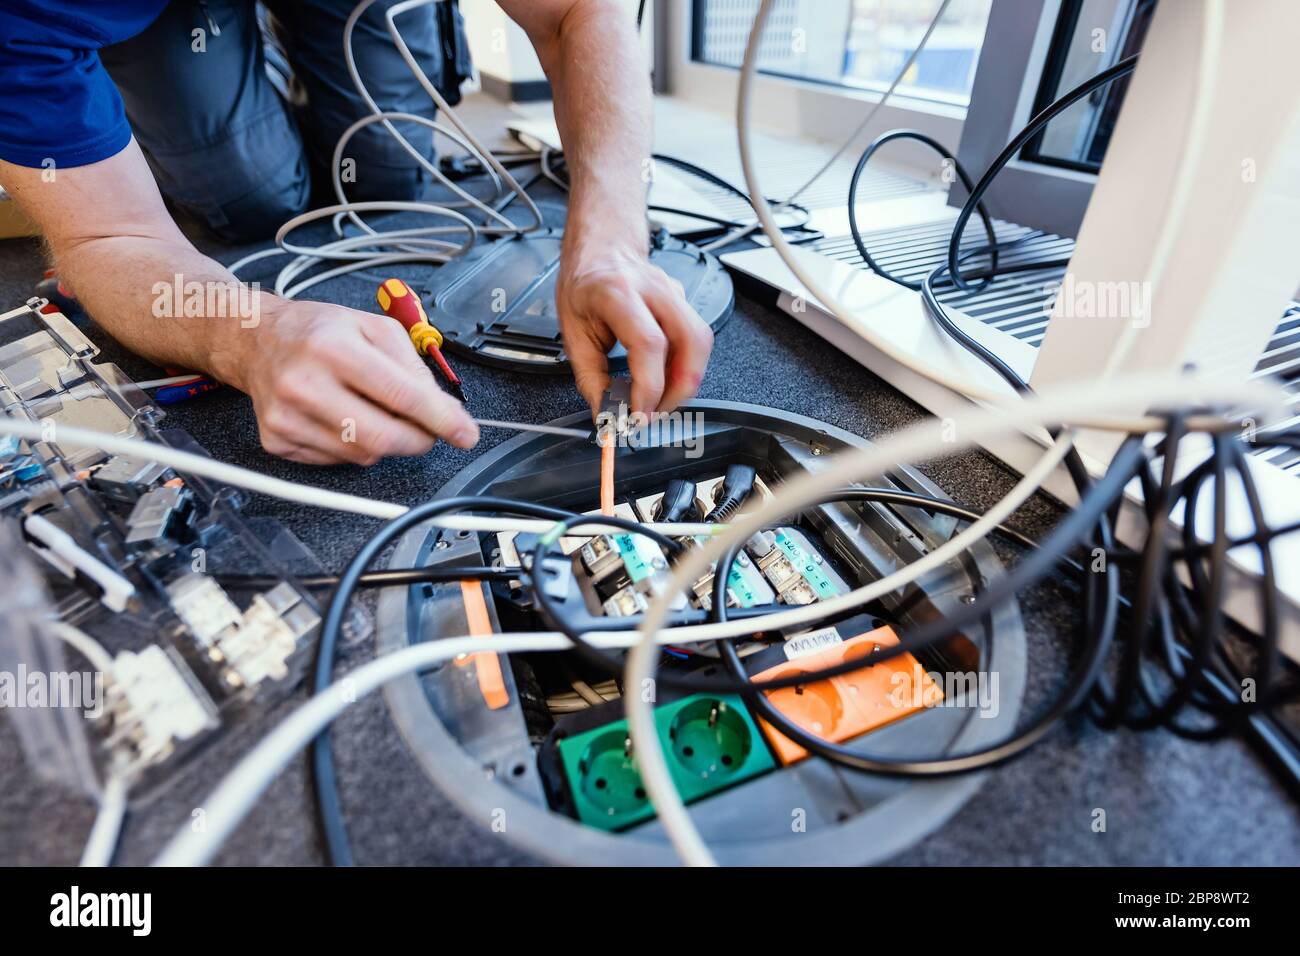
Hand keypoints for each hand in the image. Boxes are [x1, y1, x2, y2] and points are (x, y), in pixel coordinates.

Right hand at [212, 297, 478, 464]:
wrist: (254, 339)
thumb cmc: (317, 331)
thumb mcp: (373, 326)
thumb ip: (413, 365)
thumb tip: (443, 408)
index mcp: (333, 347)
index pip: (401, 395)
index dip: (441, 419)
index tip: (465, 434)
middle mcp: (304, 384)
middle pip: (383, 438)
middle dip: (419, 441)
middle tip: (429, 431)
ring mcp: (286, 417)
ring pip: (363, 455)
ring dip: (386, 443)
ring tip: (375, 412)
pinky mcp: (277, 440)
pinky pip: (337, 461)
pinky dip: (355, 447)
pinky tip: (344, 418)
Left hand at [557, 248, 713, 413]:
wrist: (600, 251)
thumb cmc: (584, 285)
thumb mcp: (573, 334)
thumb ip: (591, 379)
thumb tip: (607, 414)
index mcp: (617, 293)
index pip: (649, 344)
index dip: (649, 386)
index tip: (638, 413)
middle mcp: (653, 289)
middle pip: (692, 342)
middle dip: (680, 388)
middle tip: (655, 411)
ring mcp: (674, 293)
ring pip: (701, 342)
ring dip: (686, 380)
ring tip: (660, 398)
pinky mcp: (684, 302)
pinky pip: (695, 340)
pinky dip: (684, 366)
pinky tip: (664, 376)